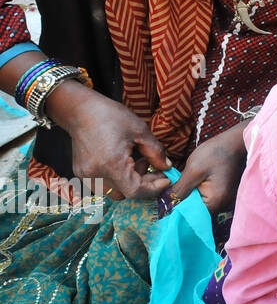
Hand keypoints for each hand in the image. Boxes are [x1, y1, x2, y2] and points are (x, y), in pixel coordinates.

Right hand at [46, 82, 171, 199]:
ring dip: (130, 181)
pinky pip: (104, 184)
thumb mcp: (140, 131)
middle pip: (126, 192)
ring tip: (137, 161)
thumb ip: (156, 152)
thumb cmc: (111, 116)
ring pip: (115, 191)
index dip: (154, 188)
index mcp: (111, 164)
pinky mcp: (81, 173)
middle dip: (145, 183)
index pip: (135, 191)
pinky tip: (124, 161)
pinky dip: (118, 178)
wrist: (81, 110)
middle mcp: (96, 174)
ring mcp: (86, 175)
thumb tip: (167, 167)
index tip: (166, 180)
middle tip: (155, 167)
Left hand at [169, 121, 247, 211]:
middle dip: (180, 203)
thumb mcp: (193, 170)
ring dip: (186, 197)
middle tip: (166, 192)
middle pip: (194, 212)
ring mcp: (222, 199)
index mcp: (215, 202)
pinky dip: (194, 192)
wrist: (234, 141)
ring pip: (198, 204)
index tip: (162, 204)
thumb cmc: (215, 153)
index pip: (191, 217)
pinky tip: (188, 183)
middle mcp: (221, 205)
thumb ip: (179, 190)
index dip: (175, 212)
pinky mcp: (220, 192)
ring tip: (177, 186)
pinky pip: (204, 198)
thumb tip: (165, 205)